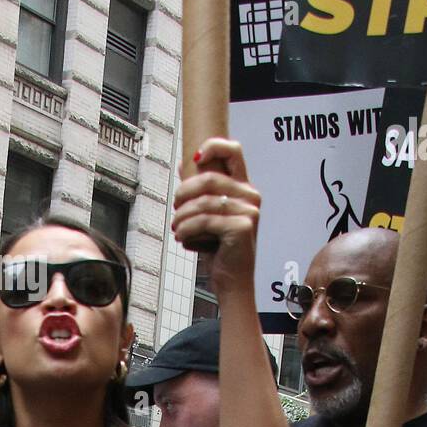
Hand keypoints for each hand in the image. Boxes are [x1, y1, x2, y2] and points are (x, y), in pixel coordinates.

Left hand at [171, 138, 259, 295]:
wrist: (233, 280)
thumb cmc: (220, 248)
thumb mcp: (207, 214)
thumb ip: (199, 189)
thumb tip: (184, 162)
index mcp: (243, 188)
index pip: (234, 151)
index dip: (213, 146)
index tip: (195, 157)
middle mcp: (250, 196)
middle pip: (207, 179)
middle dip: (182, 194)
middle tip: (175, 210)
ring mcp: (249, 211)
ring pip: (201, 202)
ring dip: (181, 217)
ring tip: (177, 229)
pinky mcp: (241, 227)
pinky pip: (203, 221)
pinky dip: (186, 229)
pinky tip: (183, 239)